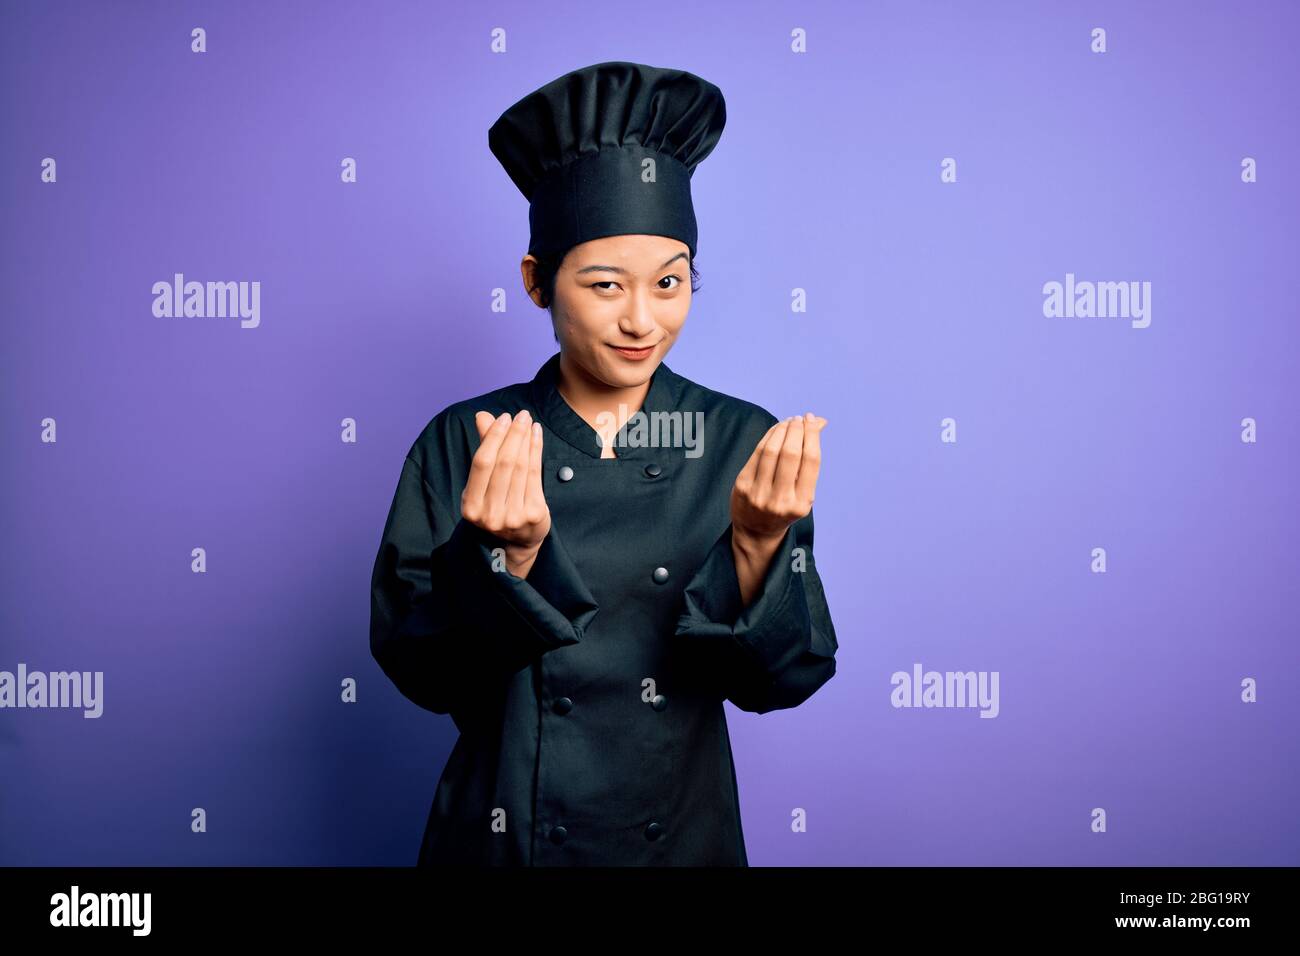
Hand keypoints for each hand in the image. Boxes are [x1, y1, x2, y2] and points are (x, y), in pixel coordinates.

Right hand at [461, 410, 550, 572]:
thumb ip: (484, 448)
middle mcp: (490, 513)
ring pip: (521, 468)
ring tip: (529, 422)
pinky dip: (536, 451)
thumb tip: (482, 416)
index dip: (494, 438)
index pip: (482, 463)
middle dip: (513, 435)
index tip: (503, 418)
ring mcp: (513, 516)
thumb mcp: (483, 483)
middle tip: (521, 415)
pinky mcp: (533, 515)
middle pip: (504, 464)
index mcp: (470, 506)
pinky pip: (535, 475)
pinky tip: (536, 436)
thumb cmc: (496, 505)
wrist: (516, 543)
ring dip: (526, 440)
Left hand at [730, 413, 826, 547]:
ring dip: (781, 430)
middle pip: (790, 453)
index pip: (810, 461)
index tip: (813, 421)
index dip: (812, 435)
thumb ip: (809, 461)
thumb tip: (820, 421)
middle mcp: (780, 500)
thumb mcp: (803, 492)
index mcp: (801, 503)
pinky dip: (768, 437)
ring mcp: (759, 493)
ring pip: (771, 451)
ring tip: (789, 421)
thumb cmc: (786, 506)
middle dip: (796, 430)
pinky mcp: (742, 486)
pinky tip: (775, 430)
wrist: (756, 532)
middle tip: (800, 418)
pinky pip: (756, 453)